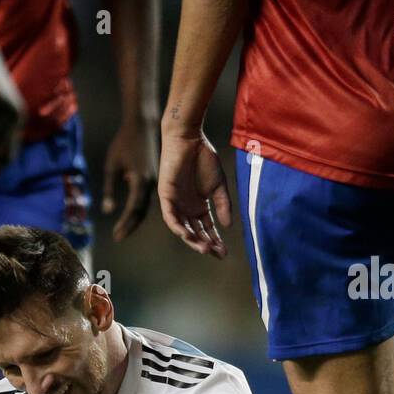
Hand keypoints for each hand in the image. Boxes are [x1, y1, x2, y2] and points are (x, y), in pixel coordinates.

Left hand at [102, 118, 157, 241]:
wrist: (142, 126)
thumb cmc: (123, 143)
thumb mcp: (112, 166)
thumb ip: (109, 189)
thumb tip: (107, 210)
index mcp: (141, 181)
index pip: (133, 209)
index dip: (125, 224)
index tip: (116, 235)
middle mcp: (151, 183)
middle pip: (142, 212)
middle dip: (129, 226)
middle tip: (118, 237)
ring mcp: (155, 180)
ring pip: (146, 206)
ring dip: (134, 219)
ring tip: (122, 230)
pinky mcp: (154, 177)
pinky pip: (147, 198)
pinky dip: (139, 209)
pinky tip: (130, 215)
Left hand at [157, 130, 229, 257]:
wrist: (190, 139)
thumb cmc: (204, 158)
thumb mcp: (218, 185)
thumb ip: (223, 205)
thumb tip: (228, 226)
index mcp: (199, 206)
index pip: (207, 229)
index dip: (215, 241)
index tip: (224, 253)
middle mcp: (187, 208)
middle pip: (195, 232)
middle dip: (206, 244)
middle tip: (216, 254)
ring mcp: (176, 203)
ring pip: (182, 228)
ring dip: (192, 239)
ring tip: (204, 249)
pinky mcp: (166, 196)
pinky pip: (170, 216)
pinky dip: (177, 226)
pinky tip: (187, 235)